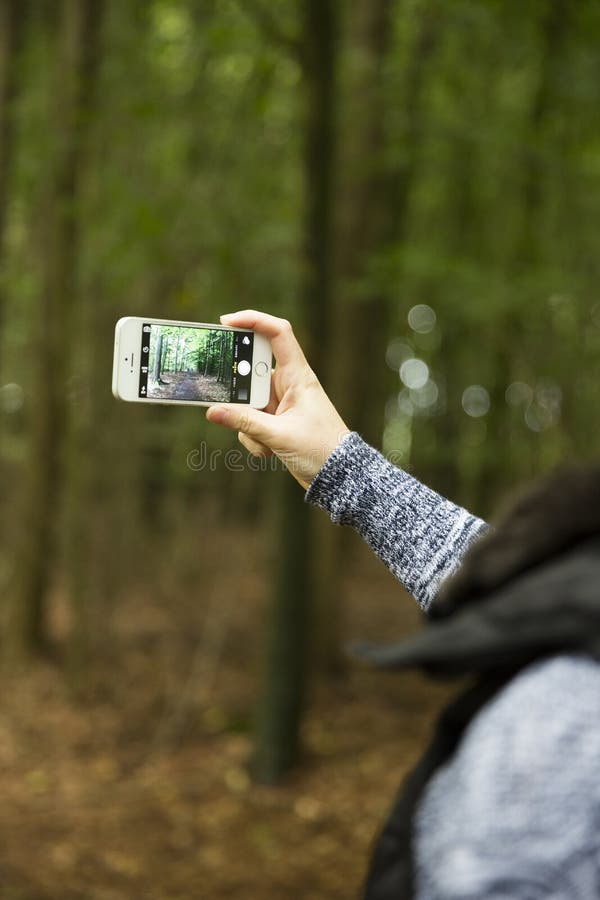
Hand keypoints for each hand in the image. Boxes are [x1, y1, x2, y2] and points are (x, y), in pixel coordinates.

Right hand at [205, 310, 349, 489]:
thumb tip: (212, 411)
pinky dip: (254, 439)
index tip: (225, 323)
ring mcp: (280, 404)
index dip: (253, 320)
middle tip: (232, 407)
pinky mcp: (275, 422)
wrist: (338, 477)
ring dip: (248, 426)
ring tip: (267, 444)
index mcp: (298, 376)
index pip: (277, 333)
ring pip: (247, 403)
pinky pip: (250, 423)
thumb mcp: (279, 436)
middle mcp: (288, 385)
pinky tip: (270, 452)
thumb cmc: (321, 450)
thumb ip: (244, 422)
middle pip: (251, 372)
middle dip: (239, 394)